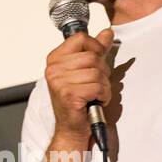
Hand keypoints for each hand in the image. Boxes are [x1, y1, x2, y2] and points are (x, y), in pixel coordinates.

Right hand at [45, 27, 115, 142]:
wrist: (71, 129)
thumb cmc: (78, 101)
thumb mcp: (86, 70)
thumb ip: (96, 50)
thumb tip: (107, 32)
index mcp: (55, 59)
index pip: (81, 38)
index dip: (96, 47)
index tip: (97, 60)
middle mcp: (54, 69)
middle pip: (92, 56)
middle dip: (102, 71)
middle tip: (96, 84)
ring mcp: (59, 82)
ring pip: (97, 72)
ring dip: (103, 85)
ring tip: (96, 94)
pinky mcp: (69, 95)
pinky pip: (98, 87)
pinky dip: (103, 95)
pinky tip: (96, 101)